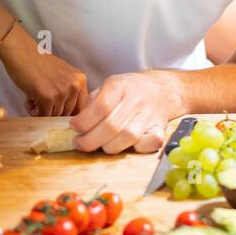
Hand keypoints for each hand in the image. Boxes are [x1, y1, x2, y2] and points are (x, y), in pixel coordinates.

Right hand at [0, 33, 88, 117]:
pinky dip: (34, 111)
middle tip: (40, 102)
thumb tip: (69, 114)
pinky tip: (28, 99)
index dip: (69, 113)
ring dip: (42, 111)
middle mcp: (75, 86)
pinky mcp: (48, 97)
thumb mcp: (62, 75)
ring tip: (33, 99)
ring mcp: (62, 92)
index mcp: (80, 80)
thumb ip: (69, 91)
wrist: (21, 53)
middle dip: (53, 111)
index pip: (82, 107)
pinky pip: (43, 115)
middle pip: (67, 113)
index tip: (58, 111)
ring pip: (55, 115)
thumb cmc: (38, 63)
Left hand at [69, 70, 184, 153]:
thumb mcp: (108, 87)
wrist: (160, 89)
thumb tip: (77, 125)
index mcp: (120, 85)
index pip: (102, 106)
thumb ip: (92, 103)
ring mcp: (150, 114)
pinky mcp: (161, 128)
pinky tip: (125, 146)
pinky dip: (136, 149)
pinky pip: (149, 143)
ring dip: (108, 147)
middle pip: (112, 126)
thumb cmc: (128, 91)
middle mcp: (137, 99)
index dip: (85, 121)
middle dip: (90, 140)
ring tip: (99, 146)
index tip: (74, 127)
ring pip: (128, 137)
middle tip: (79, 143)